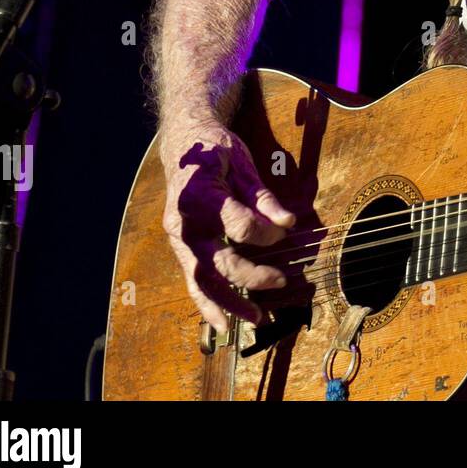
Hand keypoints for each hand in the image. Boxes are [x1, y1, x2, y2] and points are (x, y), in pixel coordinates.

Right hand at [159, 117, 296, 330]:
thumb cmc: (215, 150)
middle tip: (281, 281)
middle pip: (218, 260)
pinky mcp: (181, 248)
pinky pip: (192, 281)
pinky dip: (206, 304)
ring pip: (202, 279)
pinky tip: (223, 324)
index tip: (284, 231)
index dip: (265, 233)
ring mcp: (179, 238)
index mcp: (199, 194)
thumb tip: (287, 224)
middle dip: (251, 276)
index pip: (237, 224)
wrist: (182, 144)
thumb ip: (263, 197)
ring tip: (256, 319)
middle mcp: (184, 222)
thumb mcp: (242, 162)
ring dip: (229, 302)